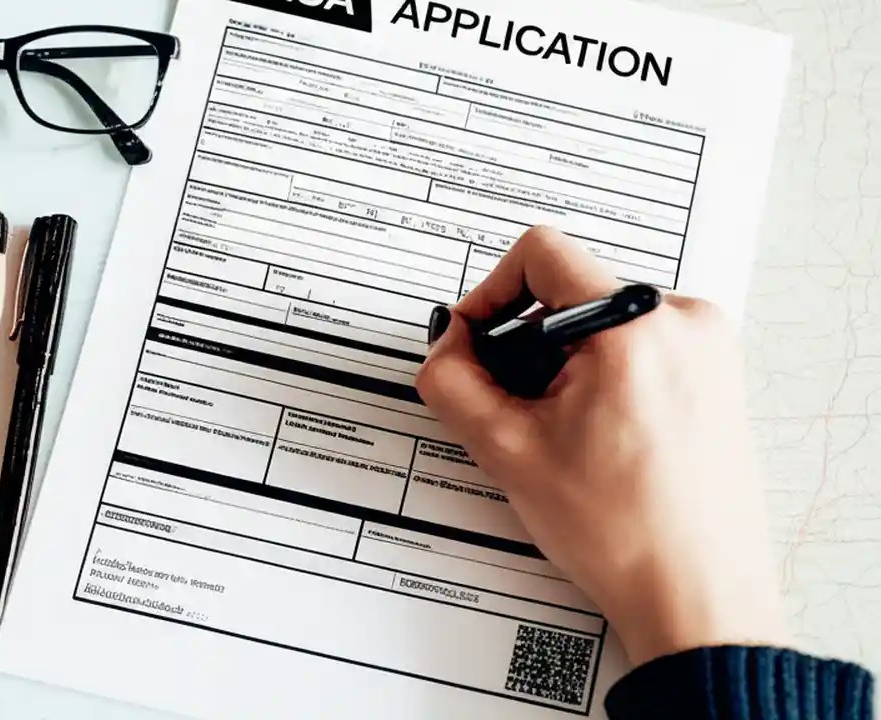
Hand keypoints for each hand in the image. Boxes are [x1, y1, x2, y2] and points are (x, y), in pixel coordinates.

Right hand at [417, 227, 787, 665]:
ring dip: (563, 364)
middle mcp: (684, 322)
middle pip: (570, 289)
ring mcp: (709, 348)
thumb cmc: (627, 535)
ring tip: (563, 432)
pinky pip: (639, 346)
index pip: (540, 254)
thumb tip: (445, 346)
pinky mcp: (717, 374)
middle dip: (526, 343)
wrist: (696, 596)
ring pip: (602, 322)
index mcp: (636, 327)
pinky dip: (602, 377)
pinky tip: (595, 435)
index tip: (475, 338)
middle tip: (515, 407)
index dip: (488, 293)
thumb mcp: (507, 451)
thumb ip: (453, 382)